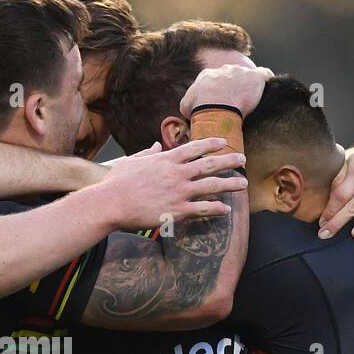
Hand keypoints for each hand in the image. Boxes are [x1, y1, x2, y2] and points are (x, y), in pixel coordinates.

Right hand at [96, 139, 246, 226]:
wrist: (110, 203)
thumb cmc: (115, 183)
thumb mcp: (130, 161)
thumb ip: (147, 152)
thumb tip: (156, 145)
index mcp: (166, 160)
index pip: (194, 148)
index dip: (211, 144)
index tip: (223, 142)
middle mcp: (177, 173)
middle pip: (209, 165)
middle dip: (228, 161)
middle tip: (242, 160)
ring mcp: (179, 192)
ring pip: (212, 186)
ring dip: (230, 184)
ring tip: (243, 184)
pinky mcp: (177, 211)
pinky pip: (203, 209)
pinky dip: (216, 209)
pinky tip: (226, 210)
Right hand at [179, 64, 274, 118]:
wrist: (215, 108)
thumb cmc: (200, 109)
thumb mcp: (186, 106)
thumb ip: (189, 103)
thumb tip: (188, 109)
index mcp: (208, 74)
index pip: (215, 79)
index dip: (219, 90)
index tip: (222, 101)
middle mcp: (224, 69)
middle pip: (231, 76)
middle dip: (233, 87)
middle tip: (235, 102)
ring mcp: (240, 71)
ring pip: (247, 76)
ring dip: (248, 86)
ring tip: (250, 100)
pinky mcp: (255, 77)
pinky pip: (265, 74)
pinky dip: (266, 80)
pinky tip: (266, 88)